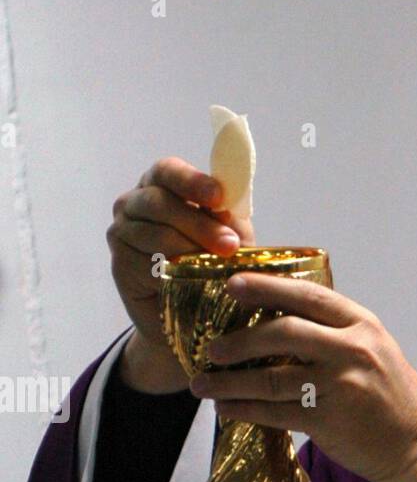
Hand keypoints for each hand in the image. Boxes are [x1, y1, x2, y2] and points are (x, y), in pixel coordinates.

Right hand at [107, 156, 255, 347]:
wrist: (197, 310)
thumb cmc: (213, 261)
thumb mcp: (232, 235)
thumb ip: (230, 217)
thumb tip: (226, 207)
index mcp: (161, 184)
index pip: (168, 171)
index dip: (191, 181)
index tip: (218, 197)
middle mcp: (134, 203)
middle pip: (159, 203)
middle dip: (198, 224)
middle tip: (229, 245)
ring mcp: (122, 232)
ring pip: (154, 236)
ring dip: (188, 251)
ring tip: (215, 267)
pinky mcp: (119, 264)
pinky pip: (144, 265)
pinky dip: (170, 274)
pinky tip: (188, 282)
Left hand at [190, 271, 416, 481]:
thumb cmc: (395, 400)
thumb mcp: (376, 351)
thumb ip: (336, 335)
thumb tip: (279, 324)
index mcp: (362, 325)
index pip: (307, 296)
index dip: (266, 287)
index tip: (232, 284)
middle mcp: (352, 349)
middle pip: (281, 332)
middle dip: (239, 340)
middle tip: (212, 348)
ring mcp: (340, 385)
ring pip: (270, 377)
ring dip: (230, 381)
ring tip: (204, 384)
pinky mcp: (328, 421)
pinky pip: (274, 412)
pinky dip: (245, 410)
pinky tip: (228, 409)